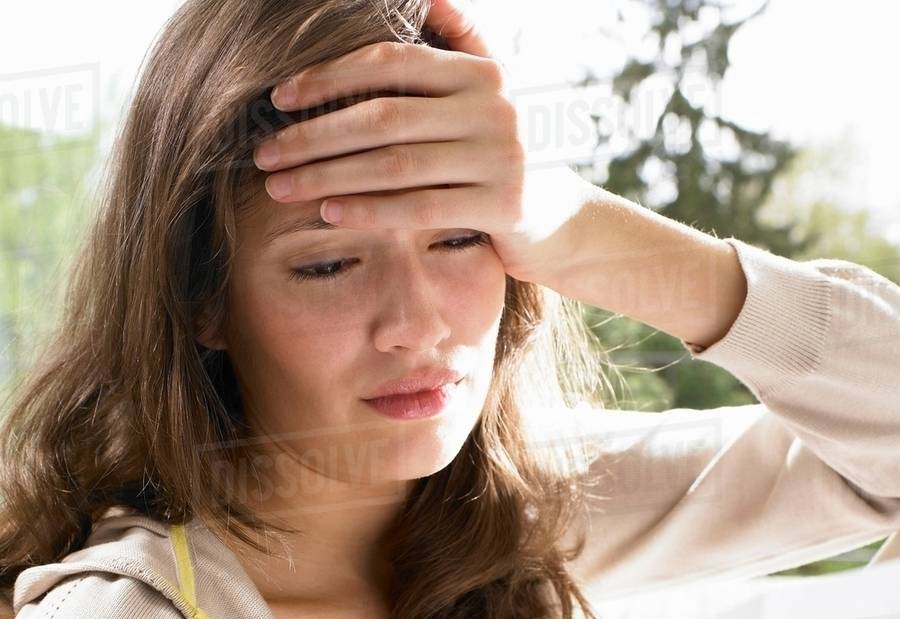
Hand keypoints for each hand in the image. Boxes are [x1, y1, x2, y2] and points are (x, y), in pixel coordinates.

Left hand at [252, 0, 595, 288]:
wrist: (561, 221)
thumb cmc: (502, 158)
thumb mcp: (488, 95)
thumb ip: (458, 44)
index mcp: (480, 74)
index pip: (390, 65)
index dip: (330, 78)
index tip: (279, 98)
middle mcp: (492, 109)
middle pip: (383, 118)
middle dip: (314, 135)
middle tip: (265, 153)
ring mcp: (499, 158)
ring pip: (394, 165)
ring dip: (328, 176)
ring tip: (282, 188)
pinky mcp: (501, 206)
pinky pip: (418, 208)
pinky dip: (369, 211)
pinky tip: (330, 213)